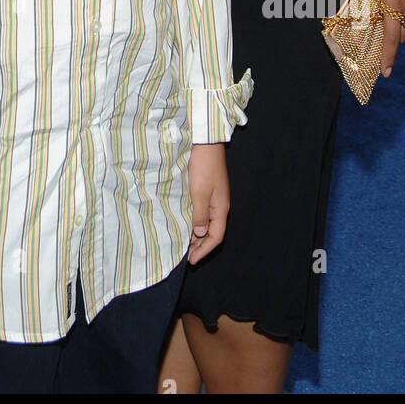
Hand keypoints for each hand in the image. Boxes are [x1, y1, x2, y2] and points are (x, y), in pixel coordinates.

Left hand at [186, 143, 228, 263]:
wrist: (205, 143)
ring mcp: (214, 197)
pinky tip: (185, 222)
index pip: (216, 237)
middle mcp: (220, 205)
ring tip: (183, 243)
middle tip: (185, 255)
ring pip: (206, 222)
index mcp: (221, 208)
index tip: (191, 260)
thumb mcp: (199, 192)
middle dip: (200, 245)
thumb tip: (199, 233)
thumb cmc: (203, 167)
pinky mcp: (207, 190)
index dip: (204, 250)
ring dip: (196, 234)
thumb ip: (200, 214)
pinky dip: (194, 221)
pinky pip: (202, 212)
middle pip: (212, 231)